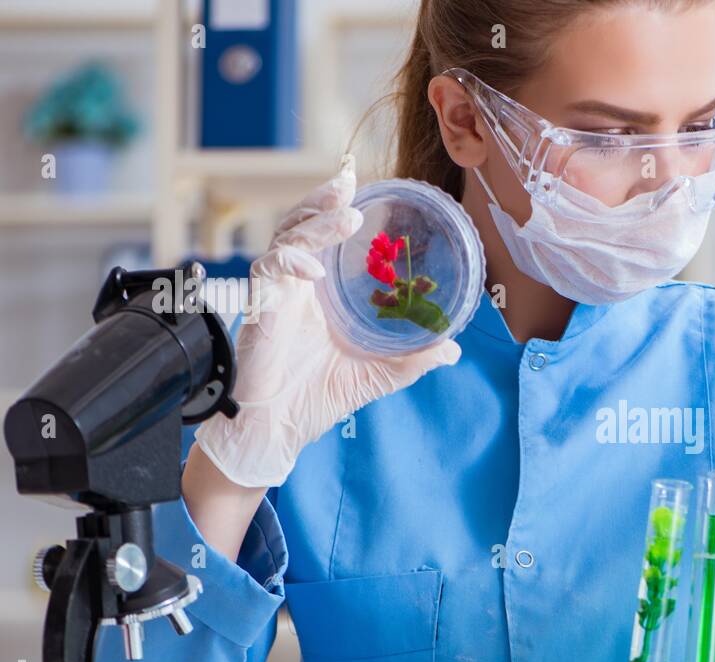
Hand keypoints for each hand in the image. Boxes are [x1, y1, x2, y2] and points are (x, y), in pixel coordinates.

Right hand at [194, 156, 461, 487]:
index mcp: (321, 293)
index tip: (362, 189)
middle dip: (323, 199)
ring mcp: (276, 293)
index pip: (326, 237)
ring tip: (347, 212)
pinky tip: (313, 267)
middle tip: (348, 179)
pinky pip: (269, 270)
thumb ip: (415, 358)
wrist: (278, 429)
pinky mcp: (260, 306)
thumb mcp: (380, 374)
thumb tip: (454, 350)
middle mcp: (297, 286)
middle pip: (303, 225)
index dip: (338, 209)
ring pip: (287, 238)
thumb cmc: (319, 397)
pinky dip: (290, 261)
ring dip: (315, 221)